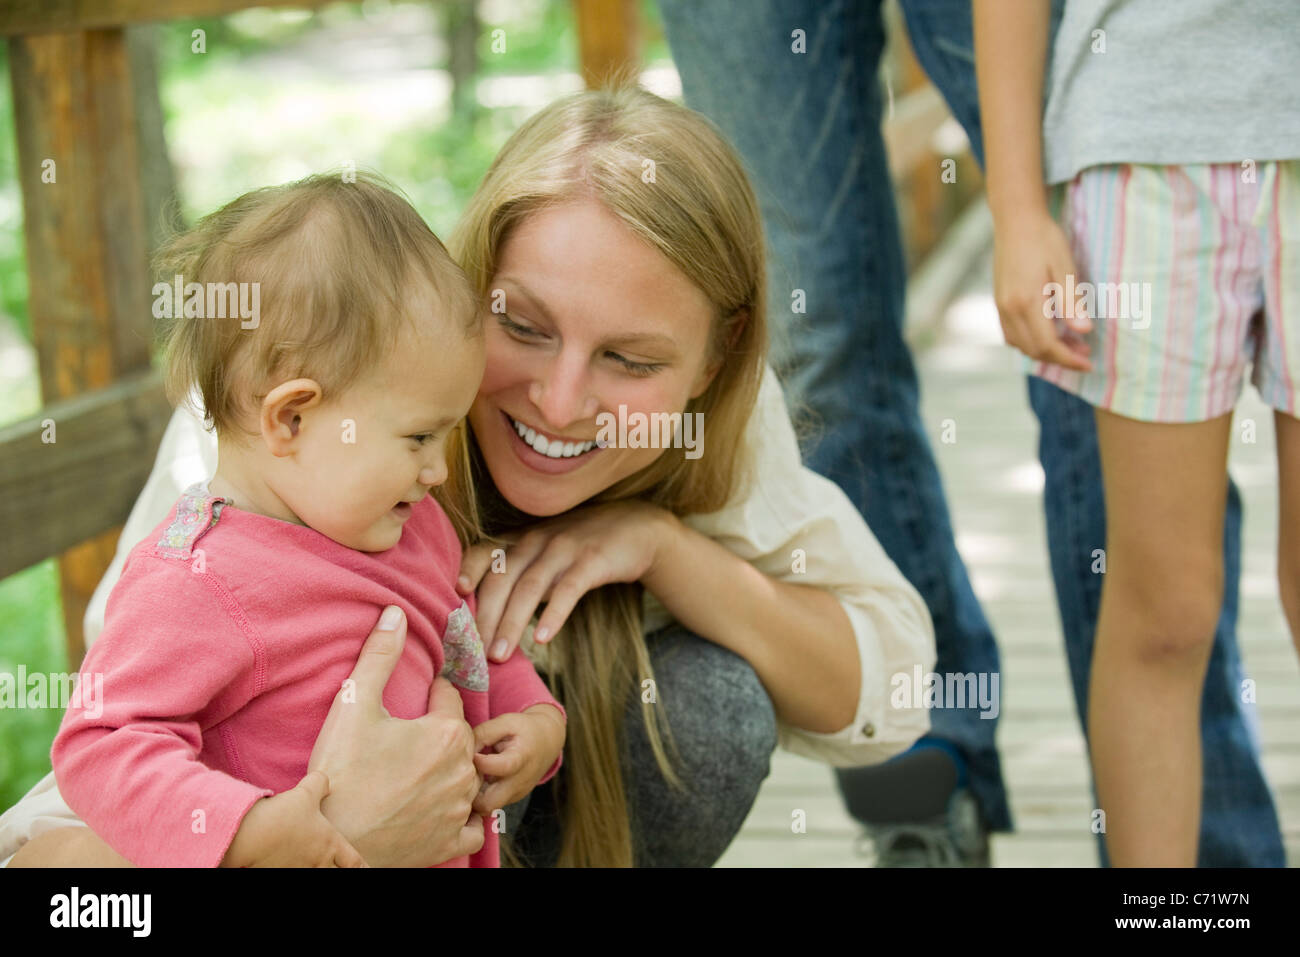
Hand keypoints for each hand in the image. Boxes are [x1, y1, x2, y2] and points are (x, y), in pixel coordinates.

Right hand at [221, 770, 365, 867]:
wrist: (250, 835)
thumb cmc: (282, 814)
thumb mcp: (306, 791)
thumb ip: (320, 783)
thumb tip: (326, 782)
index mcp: (329, 843)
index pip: (354, 861)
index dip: (364, 866)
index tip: (369, 868)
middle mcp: (317, 862)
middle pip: (339, 874)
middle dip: (344, 873)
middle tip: (345, 869)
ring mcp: (299, 871)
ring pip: (317, 876)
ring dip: (322, 872)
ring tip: (321, 868)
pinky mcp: (279, 874)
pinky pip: (293, 874)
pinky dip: (298, 871)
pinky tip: (293, 867)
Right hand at [307, 605, 484, 866]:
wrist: (329, 840)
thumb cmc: (339, 773)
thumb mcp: (354, 704)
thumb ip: (379, 655)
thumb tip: (395, 612)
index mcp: (447, 733)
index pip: (450, 697)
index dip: (431, 695)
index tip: (415, 700)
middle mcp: (463, 770)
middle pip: (461, 738)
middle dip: (442, 733)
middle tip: (411, 737)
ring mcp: (459, 809)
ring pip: (469, 779)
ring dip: (453, 773)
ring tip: (421, 771)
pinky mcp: (451, 842)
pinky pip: (472, 827)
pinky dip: (461, 818)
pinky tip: (439, 810)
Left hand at [458, 501, 678, 661]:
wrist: (637, 528)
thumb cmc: (582, 549)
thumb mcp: (546, 557)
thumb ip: (519, 577)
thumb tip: (485, 618)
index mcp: (521, 539)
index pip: (484, 552)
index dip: (466, 570)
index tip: (452, 598)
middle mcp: (537, 540)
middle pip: (501, 578)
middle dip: (483, 617)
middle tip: (471, 653)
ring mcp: (564, 548)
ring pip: (529, 587)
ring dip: (510, 623)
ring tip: (498, 655)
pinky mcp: (592, 560)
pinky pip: (568, 589)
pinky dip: (553, 614)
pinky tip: (542, 638)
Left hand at [471, 705, 566, 814]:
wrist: (548, 741)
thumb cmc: (523, 729)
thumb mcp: (505, 722)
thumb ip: (483, 734)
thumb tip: (462, 752)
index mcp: (521, 757)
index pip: (499, 767)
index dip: (479, 762)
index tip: (471, 754)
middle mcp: (520, 781)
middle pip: (490, 803)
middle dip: (471, 793)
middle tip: (465, 775)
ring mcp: (517, 793)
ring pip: (488, 808)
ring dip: (475, 797)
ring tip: (472, 776)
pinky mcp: (513, 799)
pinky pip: (492, 805)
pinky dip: (482, 796)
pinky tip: (480, 779)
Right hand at [991, 207, 1093, 371]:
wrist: (1015, 221)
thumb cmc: (1044, 239)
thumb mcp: (1065, 267)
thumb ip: (1072, 301)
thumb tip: (1084, 331)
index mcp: (1027, 301)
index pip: (1047, 344)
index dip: (1068, 358)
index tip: (1089, 363)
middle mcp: (1009, 309)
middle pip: (1033, 350)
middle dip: (1060, 358)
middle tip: (1085, 353)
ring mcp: (1001, 307)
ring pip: (1021, 345)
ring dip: (1045, 351)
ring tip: (1071, 344)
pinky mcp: (999, 303)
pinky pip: (1012, 334)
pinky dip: (1030, 341)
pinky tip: (1047, 332)